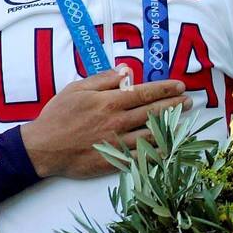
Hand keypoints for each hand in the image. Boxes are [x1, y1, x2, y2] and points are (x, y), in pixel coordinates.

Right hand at [20, 68, 192, 178]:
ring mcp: (117, 143)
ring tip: (186, 120)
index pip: (144, 93)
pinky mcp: (114, 161)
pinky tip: (171, 148)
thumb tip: (126, 71)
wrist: (42, 148)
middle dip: (174, 105)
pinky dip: (158, 152)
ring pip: (151, 133)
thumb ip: (103, 79)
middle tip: (189, 101)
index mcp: (108, 102)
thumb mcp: (76, 89)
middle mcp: (116, 121)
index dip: (165, 89)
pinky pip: (141, 157)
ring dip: (172, 126)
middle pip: (153, 112)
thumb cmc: (58, 115)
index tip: (180, 86)